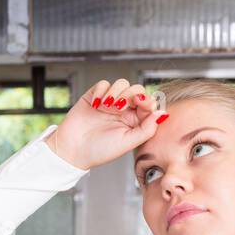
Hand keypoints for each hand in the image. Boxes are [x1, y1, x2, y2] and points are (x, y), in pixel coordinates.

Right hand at [46, 78, 166, 171]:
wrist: (72, 150)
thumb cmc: (99, 150)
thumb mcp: (127, 143)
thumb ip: (147, 129)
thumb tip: (162, 113)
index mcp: (134, 121)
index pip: (148, 103)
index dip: (148, 100)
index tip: (143, 103)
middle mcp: (123, 110)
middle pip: (136, 89)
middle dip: (131, 94)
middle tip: (120, 106)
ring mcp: (109, 102)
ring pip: (122, 83)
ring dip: (117, 92)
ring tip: (108, 106)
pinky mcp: (94, 97)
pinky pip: (104, 83)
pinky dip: (102, 91)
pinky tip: (97, 104)